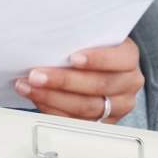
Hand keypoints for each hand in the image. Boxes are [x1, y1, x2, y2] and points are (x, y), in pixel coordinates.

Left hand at [13, 37, 143, 123]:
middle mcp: (128, 83)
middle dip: (63, 81)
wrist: (95, 64)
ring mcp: (118, 106)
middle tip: (36, 75)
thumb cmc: (89, 45)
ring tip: (28, 87)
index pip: (119, 59)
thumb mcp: (89, 35)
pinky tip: (36, 99)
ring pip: (86, 107)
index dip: (97, 59)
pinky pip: (77, 121)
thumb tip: (48, 36)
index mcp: (128, 57)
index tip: (72, 58)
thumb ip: (76, 36)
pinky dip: (52, 109)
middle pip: (98, 85)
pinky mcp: (103, 122)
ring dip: (51, 97)